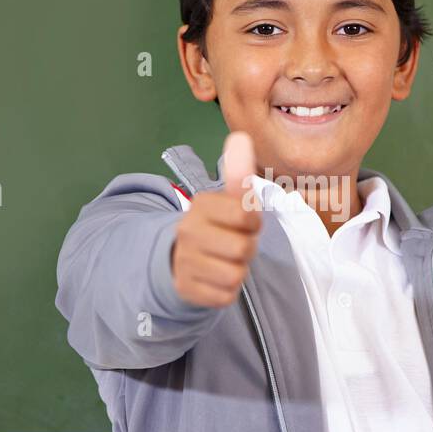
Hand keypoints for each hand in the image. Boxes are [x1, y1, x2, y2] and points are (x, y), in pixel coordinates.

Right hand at [170, 131, 261, 307]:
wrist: (179, 259)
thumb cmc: (216, 226)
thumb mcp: (227, 199)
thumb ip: (237, 172)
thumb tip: (240, 136)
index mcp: (201, 205)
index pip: (245, 216)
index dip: (253, 223)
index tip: (244, 223)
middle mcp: (188, 232)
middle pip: (243, 249)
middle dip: (246, 249)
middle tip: (235, 244)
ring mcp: (184, 262)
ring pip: (235, 275)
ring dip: (238, 271)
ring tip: (225, 261)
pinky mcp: (186, 289)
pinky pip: (224, 295)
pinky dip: (226, 291)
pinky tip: (215, 279)